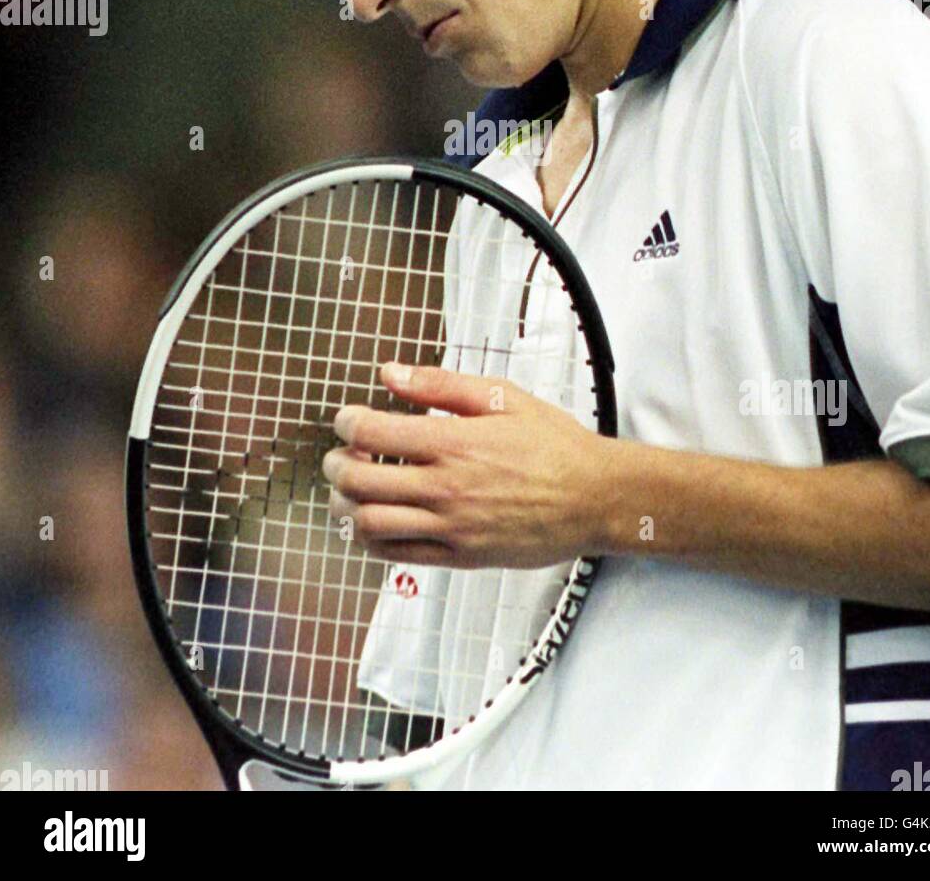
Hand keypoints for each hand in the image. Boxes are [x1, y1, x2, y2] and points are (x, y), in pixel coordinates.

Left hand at [322, 361, 610, 568]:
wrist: (594, 498)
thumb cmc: (554, 446)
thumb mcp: (502, 397)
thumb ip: (440, 385)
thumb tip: (390, 373)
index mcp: (455, 442)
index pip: (373, 432)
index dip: (347, 423)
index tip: (347, 419)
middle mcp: (446, 487)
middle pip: (360, 479)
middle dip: (335, 464)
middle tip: (338, 455)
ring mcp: (451, 527)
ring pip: (370, 522)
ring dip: (346, 504)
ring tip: (349, 490)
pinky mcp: (459, 557)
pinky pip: (397, 555)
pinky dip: (371, 539)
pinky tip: (373, 520)